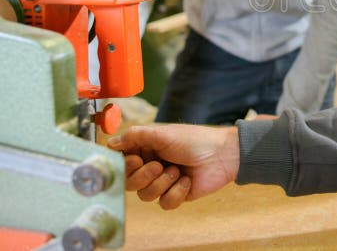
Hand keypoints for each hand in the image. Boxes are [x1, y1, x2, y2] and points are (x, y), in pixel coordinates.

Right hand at [107, 124, 239, 209]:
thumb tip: (111, 143)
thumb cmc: (195, 140)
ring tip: (178, 170)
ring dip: (162, 183)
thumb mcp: (162, 134)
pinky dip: (176, 193)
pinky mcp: (176, 195)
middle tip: (158, 166)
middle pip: (130, 182)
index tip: (135, 159)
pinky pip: (164, 204)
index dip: (125, 165)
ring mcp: (163, 181)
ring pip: (145, 195)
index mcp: (146, 150)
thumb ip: (135, 136)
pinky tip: (187, 181)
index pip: (122, 162)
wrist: (223, 154)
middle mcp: (152, 166)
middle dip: (143, 176)